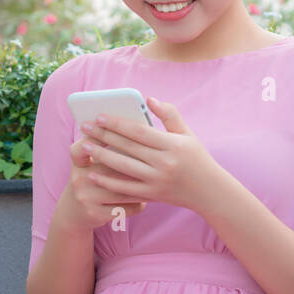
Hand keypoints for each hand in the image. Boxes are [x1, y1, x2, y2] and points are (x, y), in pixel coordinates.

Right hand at [55, 131, 147, 232]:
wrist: (74, 213)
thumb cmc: (90, 180)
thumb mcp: (89, 164)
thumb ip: (103, 147)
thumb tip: (131, 130)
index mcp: (78, 163)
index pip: (83, 147)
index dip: (96, 138)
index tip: (116, 132)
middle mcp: (78, 179)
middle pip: (111, 166)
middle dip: (134, 162)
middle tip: (155, 157)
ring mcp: (87, 198)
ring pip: (123, 188)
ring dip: (142, 185)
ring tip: (159, 179)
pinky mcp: (96, 214)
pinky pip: (125, 207)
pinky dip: (139, 202)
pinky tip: (148, 198)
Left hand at [78, 97, 222, 212]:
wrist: (209, 192)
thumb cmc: (197, 158)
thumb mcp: (187, 133)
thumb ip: (169, 114)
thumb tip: (148, 99)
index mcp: (172, 145)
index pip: (139, 131)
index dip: (117, 123)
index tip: (99, 116)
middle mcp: (164, 163)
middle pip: (127, 148)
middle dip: (103, 136)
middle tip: (84, 128)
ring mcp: (157, 181)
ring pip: (123, 167)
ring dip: (101, 156)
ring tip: (84, 146)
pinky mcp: (152, 195)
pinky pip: (125, 188)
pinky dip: (107, 181)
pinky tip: (92, 173)